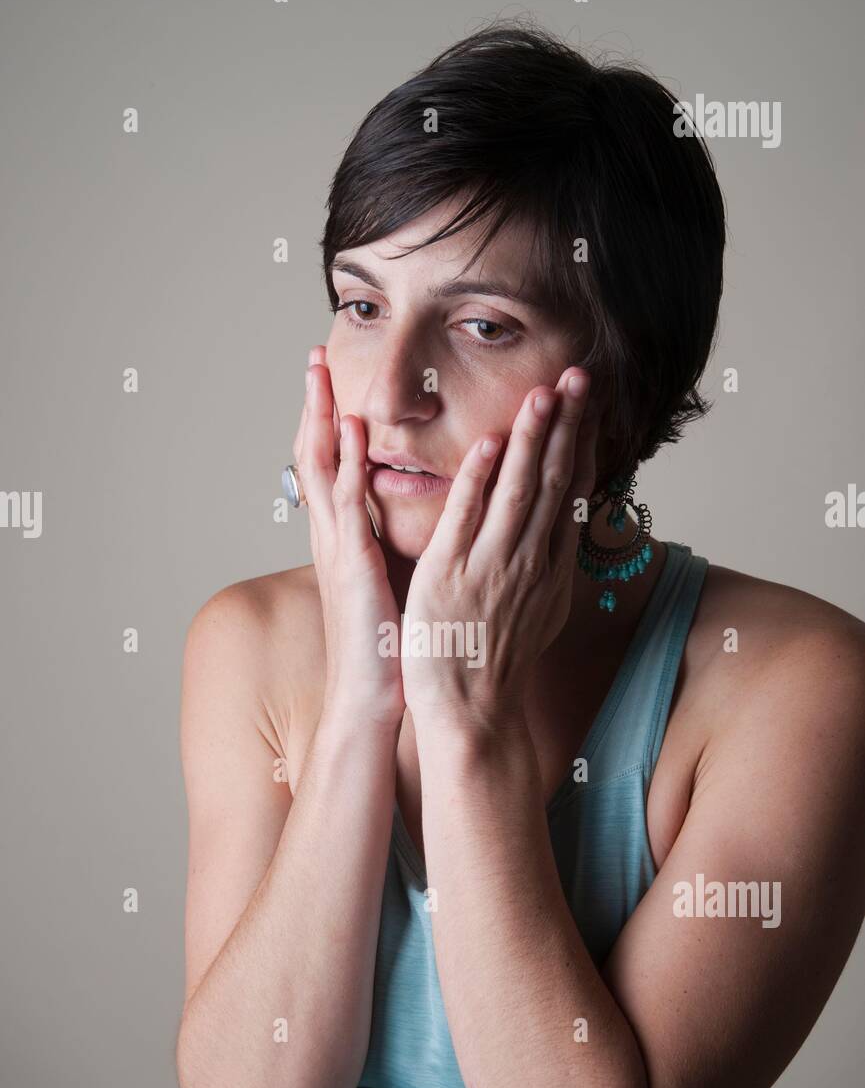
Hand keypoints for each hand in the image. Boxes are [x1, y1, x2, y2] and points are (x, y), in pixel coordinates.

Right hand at [295, 346, 404, 727]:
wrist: (371, 698)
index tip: (333, 382)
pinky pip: (346, 503)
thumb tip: (416, 524)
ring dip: (319, 416)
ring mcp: (337, 549)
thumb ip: (395, 549)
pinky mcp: (351, 564)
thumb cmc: (388, 650)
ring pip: (320, 468)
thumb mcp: (391, 585)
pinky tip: (351, 427)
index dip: (328, 423)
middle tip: (314, 356)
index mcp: (344, 541)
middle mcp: (333, 538)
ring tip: (320, 372)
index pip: (331, 468)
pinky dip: (346, 461)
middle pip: (314, 456)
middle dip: (313, 405)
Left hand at [401, 367, 598, 726]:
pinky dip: (478, 480)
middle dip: (567, 425)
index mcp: (549, 565)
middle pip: (553, 481)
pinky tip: (488, 443)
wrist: (474, 711)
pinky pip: (467, 520)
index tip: (588, 402)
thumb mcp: (539, 611)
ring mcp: (491, 567)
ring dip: (532, 439)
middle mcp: (529, 561)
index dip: (580, 441)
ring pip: (518, 492)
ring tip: (545, 394)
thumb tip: (562, 534)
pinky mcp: (450, 575)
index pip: (570, 491)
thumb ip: (548, 566)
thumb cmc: (497, 662)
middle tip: (578, 376)